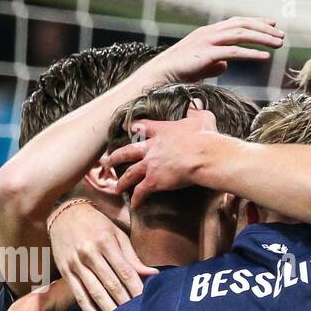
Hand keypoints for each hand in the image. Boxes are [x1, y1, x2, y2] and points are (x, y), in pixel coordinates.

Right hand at [48, 202, 155, 310]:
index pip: (124, 271)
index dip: (136, 289)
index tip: (145, 303)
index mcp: (105, 243)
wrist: (63, 213)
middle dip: (125, 303)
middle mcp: (89, 254)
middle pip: (110, 284)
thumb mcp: (117, 235)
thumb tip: (153, 274)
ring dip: (109, 310)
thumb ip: (133, 258)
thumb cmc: (97, 224)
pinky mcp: (65, 273)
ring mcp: (75, 265)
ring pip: (94, 292)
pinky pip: (79, 296)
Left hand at [107, 109, 221, 209]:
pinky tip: (134, 205)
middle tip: (105, 161)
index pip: (143, 127)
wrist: (203, 155)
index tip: (127, 128)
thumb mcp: (201, 118)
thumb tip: (197, 106)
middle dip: (115, 157)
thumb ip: (196, 112)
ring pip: (130, 173)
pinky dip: (137, 199)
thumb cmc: (205, 137)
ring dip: (122, 181)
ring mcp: (151, 165)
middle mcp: (152, 148)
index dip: (134, 127)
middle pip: (128, 152)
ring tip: (116, 187)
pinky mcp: (154, 181)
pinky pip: (142, 191)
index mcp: (162, 131)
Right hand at [145, 17, 284, 82]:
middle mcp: (209, 33)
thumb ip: (214, 62)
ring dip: (262, 38)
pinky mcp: (207, 54)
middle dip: (263, 29)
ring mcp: (207, 42)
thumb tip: (225, 65)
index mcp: (209, 33)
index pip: (236, 23)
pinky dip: (251, 53)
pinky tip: (265, 57)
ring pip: (240, 35)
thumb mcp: (201, 66)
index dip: (255, 23)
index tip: (272, 25)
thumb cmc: (180, 73)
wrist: (161, 76)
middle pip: (241, 25)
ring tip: (278, 44)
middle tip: (281, 35)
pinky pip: (234, 52)